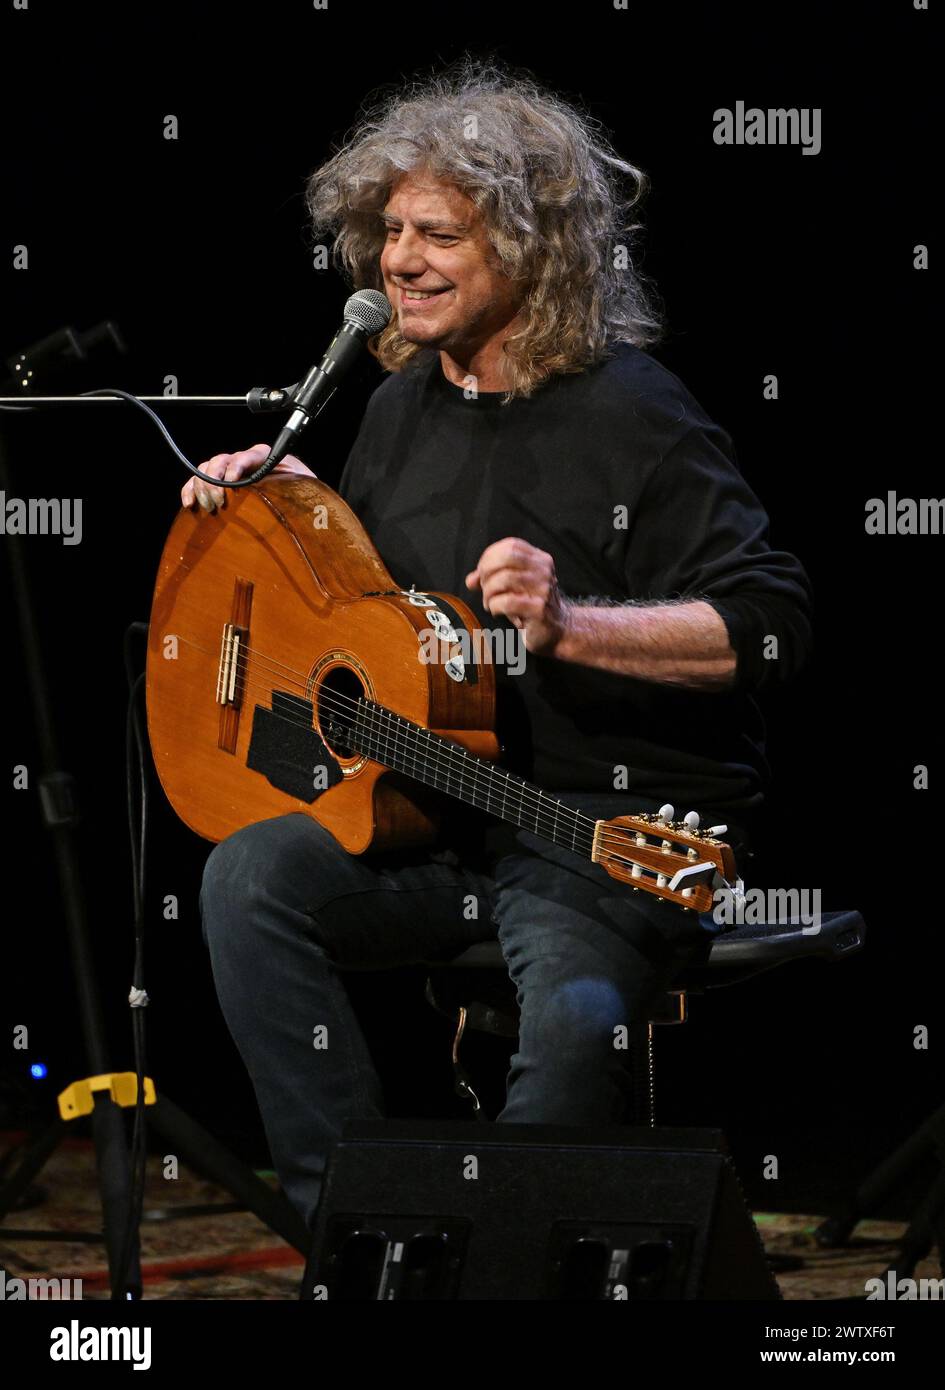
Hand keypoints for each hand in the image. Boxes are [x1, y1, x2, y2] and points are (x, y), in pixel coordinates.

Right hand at [181, 444, 314, 511]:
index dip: (236, 467)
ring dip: (203, 487)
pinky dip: (190, 490)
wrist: (295, 494)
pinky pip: (198, 481)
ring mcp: (229, 470)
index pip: (245, 456)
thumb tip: (289, 492)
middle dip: (215, 480)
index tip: (231, 483)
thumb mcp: (302, 485)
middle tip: (219, 502)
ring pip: (206, 468)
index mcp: (264, 457)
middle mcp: (243, 460)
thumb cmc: (299, 489)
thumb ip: (294, 484)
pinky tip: (189, 504)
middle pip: (220, 461)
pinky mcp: (219, 482)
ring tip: (209, 507)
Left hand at [465, 537, 570, 655]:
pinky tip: (496, 611)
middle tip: (483, 586)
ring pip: (504, 578)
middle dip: (487, 570)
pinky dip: (494, 606)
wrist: (558, 629)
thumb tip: (470, 581)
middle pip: (507, 556)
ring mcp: (544, 589)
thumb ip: (491, 578)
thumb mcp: (514, 587)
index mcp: (540, 559)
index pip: (511, 545)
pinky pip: (507, 602)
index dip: (490, 555)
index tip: (482, 572)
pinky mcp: (539, 609)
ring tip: (489, 602)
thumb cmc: (531, 605)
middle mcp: (544, 570)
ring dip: (489, 591)